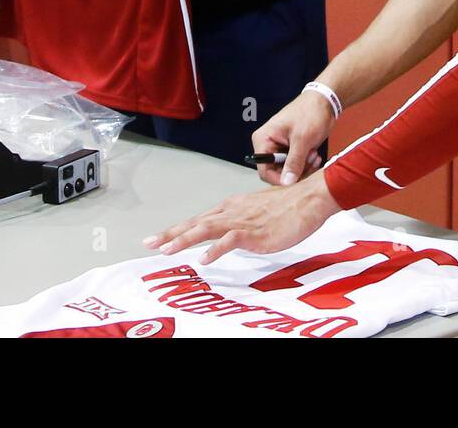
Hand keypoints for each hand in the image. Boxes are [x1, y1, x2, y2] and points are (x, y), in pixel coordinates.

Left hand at [143, 173, 341, 264]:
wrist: (308, 198)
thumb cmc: (288, 206)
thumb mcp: (258, 213)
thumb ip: (241, 222)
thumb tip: (229, 234)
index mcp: (231, 207)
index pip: (199, 219)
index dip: (177, 229)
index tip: (158, 238)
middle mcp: (232, 211)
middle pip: (196, 223)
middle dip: (171, 233)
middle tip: (148, 243)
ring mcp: (242, 221)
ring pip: (207, 229)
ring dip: (184, 240)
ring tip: (166, 250)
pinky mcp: (255, 232)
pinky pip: (231, 241)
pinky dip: (216, 250)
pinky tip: (204, 259)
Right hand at [253, 91, 334, 186]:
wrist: (324, 102)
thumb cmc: (310, 113)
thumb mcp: (302, 139)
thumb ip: (294, 162)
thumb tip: (286, 182)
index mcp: (263, 139)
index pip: (264, 170)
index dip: (279, 178)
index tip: (295, 180)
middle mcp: (268, 145)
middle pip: (277, 172)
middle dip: (296, 171)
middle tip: (310, 161)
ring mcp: (280, 148)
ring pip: (288, 171)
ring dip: (303, 167)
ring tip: (314, 156)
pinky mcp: (291, 150)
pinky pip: (296, 166)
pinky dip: (306, 164)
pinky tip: (314, 155)